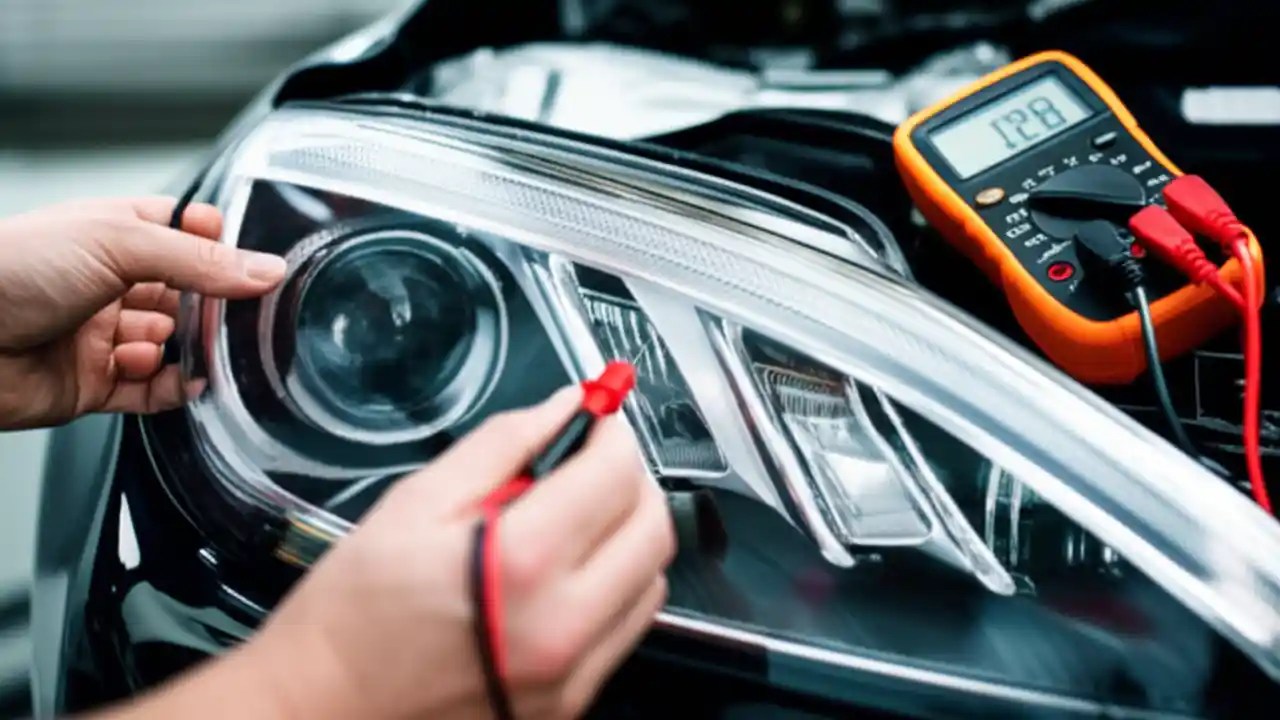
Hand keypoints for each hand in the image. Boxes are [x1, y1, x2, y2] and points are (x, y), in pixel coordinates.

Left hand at [0, 196, 285, 428]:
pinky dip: (173, 389)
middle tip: (238, 316)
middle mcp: (109, 282)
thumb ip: (199, 261)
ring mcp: (102, 334)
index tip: (254, 265)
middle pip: (187, 295)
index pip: (185, 234)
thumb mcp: (118, 243)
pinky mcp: (93, 383)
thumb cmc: (7, 270)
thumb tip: (264, 270)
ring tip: (198, 350)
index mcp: (113, 233)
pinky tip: (185, 381)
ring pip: (172, 346)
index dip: (219, 248)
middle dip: (214, 308)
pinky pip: (150, 391)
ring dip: (191, 350)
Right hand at [246, 387, 676, 719]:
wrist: (324, 707)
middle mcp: (563, 624)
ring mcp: (573, 674)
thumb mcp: (415, 502)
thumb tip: (566, 407)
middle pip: (654, 529)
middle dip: (633, 480)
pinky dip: (614, 588)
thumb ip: (501, 445)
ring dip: (629, 536)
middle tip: (592, 462)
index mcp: (522, 561)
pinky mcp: (571, 703)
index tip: (597, 419)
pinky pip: (625, 630)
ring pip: (651, 581)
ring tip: (574, 521)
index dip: (613, 432)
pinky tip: (564, 576)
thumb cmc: (355, 608)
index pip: (616, 475)